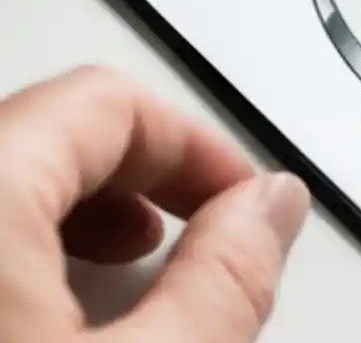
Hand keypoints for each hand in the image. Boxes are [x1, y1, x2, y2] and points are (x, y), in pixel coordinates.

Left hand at [0, 66, 310, 342]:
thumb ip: (220, 279)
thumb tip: (270, 207)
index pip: (105, 103)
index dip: (198, 147)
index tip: (247, 202)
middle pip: (47, 132)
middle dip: (147, 178)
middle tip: (209, 240)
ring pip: (6, 182)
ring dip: (84, 220)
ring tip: (138, 289)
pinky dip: (22, 254)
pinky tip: (54, 324)